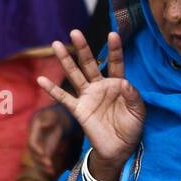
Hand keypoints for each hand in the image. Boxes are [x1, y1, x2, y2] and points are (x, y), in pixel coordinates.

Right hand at [29, 105, 74, 174]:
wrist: (56, 119)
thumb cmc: (54, 115)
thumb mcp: (52, 115)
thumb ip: (49, 119)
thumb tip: (44, 124)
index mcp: (33, 130)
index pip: (32, 142)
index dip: (36, 149)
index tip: (43, 154)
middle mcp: (34, 139)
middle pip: (33, 153)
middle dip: (40, 159)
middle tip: (48, 163)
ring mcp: (38, 146)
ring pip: (38, 158)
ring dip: (43, 165)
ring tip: (51, 170)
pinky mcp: (44, 150)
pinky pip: (44, 160)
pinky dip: (47, 166)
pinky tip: (53, 171)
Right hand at [37, 30, 143, 177]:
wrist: (119, 149)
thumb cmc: (131, 128)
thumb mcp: (138, 112)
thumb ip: (133, 97)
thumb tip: (125, 82)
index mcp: (117, 84)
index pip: (116, 63)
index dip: (115, 50)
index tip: (113, 34)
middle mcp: (100, 86)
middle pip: (90, 64)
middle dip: (83, 48)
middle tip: (75, 31)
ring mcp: (88, 97)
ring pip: (75, 75)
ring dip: (66, 61)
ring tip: (57, 44)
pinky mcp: (79, 110)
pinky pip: (64, 98)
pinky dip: (53, 90)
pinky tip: (42, 80)